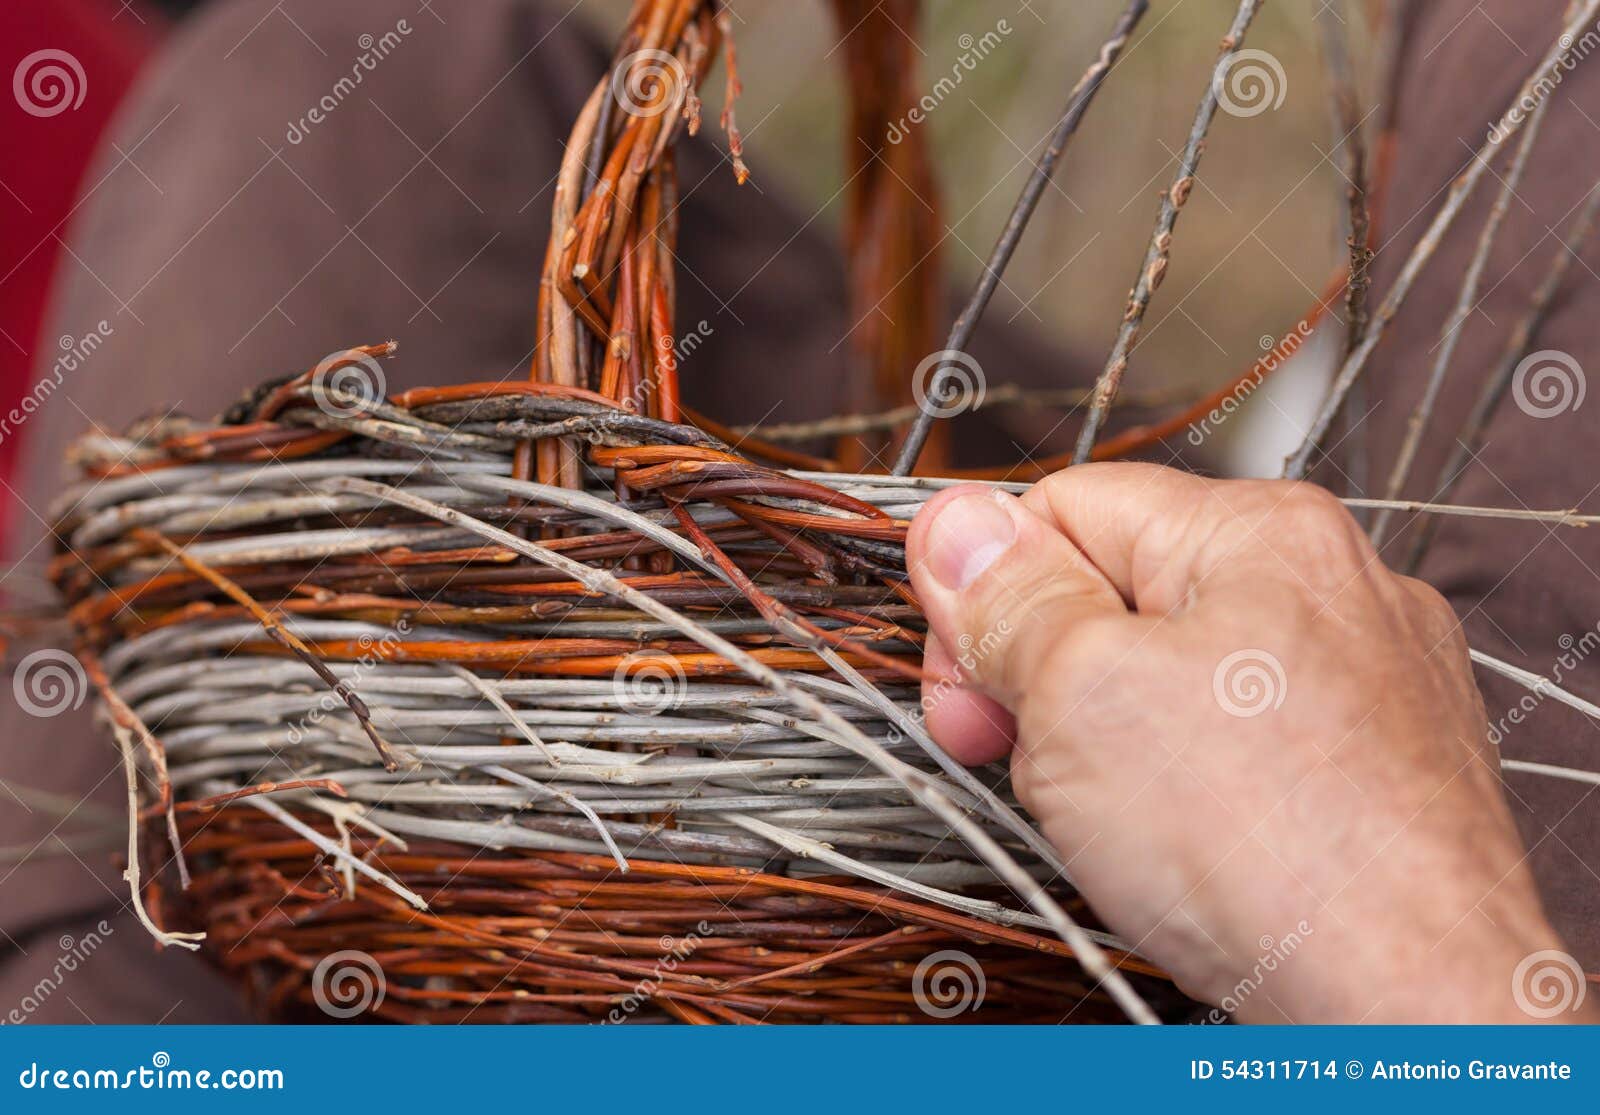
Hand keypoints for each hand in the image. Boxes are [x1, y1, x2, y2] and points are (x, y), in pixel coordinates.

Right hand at [907, 462, 1588, 1022]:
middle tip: (1030, 763)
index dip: (992, 596)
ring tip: (1123, 827)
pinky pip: (1234, 751)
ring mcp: (1364, 679)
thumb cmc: (1273, 848)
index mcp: (1258, 531)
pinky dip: (1186, 794)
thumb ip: (1009, 596)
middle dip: (1050, 684)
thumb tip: (953, 522)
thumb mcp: (1082, 695)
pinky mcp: (1376, 765)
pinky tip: (1185, 852)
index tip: (968, 689)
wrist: (1412, 1002)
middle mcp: (1329, 586)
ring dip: (1110, 751)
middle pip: (1117, 598)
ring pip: (1169, 684)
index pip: (1065, 508)